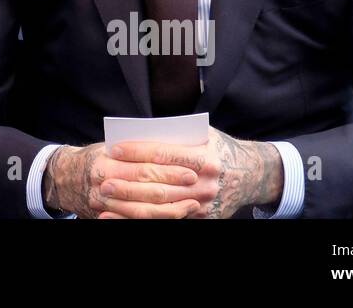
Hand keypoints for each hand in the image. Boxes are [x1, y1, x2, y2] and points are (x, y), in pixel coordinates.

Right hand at [43, 141, 200, 218]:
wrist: (63, 179)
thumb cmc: (94, 158)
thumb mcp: (108, 146)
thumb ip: (134, 149)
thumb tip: (172, 146)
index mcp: (105, 160)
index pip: (144, 165)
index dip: (168, 169)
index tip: (190, 168)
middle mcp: (103, 182)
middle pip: (147, 188)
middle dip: (174, 186)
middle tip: (195, 183)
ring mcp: (104, 203)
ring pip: (144, 210)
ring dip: (171, 209)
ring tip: (192, 203)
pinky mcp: (106, 216)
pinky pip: (135, 221)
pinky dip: (157, 219)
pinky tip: (174, 215)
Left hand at [100, 127, 282, 218]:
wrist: (250, 174)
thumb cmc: (218, 148)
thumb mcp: (202, 135)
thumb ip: (175, 135)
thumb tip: (137, 133)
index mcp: (204, 158)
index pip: (163, 155)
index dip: (136, 152)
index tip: (113, 150)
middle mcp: (205, 184)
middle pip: (158, 184)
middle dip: (127, 183)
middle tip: (102, 179)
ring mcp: (203, 205)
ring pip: (159, 207)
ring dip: (128, 205)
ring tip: (103, 199)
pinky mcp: (201, 219)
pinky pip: (165, 220)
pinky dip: (139, 219)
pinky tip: (118, 217)